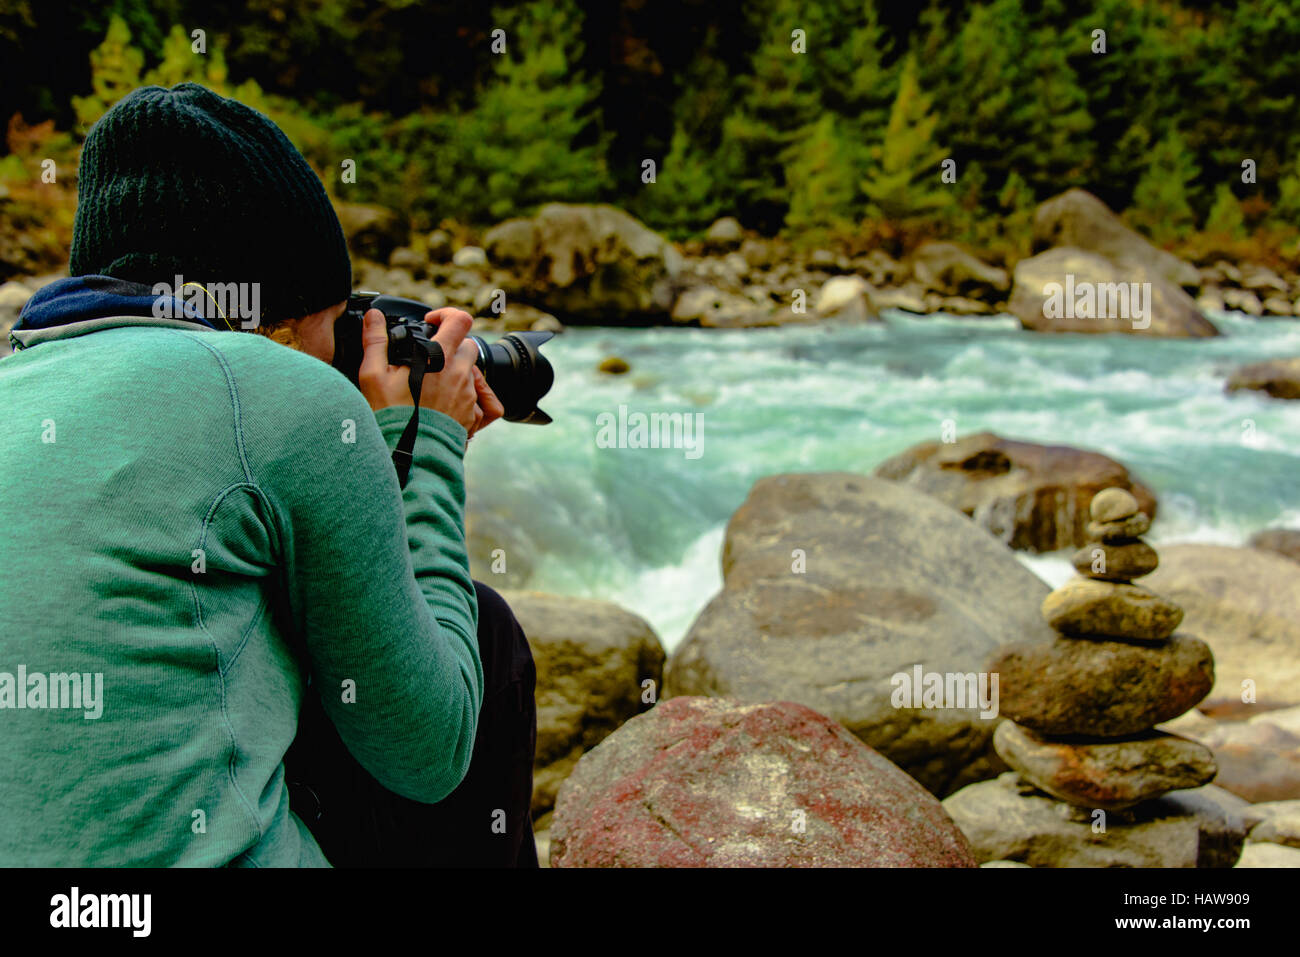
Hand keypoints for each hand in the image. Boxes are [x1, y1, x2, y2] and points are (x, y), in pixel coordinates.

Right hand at [357, 308, 503, 438]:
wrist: (407, 455)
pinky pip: (484, 401)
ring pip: (474, 372)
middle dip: (451, 347)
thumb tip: (374, 316)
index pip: (460, 320)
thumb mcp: (373, 375)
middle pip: (468, 345)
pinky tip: (459, 400)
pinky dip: (475, 398)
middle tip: (430, 360)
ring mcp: (470, 395)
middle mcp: (460, 374)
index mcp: (439, 358)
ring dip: (459, 372)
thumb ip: (376, 341)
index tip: (433, 323)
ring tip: (435, 385)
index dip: (447, 316)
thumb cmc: (390, 416)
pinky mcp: (474, 416)